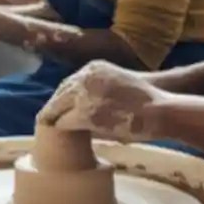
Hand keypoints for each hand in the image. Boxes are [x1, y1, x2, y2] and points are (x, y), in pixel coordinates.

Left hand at [36, 60, 164, 142]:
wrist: (158, 109)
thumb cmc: (144, 101)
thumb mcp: (118, 84)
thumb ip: (99, 90)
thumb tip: (84, 105)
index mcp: (93, 68)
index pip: (68, 83)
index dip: (62, 98)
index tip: (58, 108)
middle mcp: (85, 77)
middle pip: (59, 94)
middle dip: (53, 108)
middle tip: (46, 121)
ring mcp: (84, 94)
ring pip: (57, 107)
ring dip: (53, 118)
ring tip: (48, 128)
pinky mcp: (84, 113)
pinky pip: (64, 122)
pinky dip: (60, 128)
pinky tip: (59, 135)